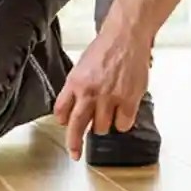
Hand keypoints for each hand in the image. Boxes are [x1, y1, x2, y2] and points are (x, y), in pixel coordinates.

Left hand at [53, 28, 151, 159]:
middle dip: (74, 143)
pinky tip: (124, 112)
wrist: (125, 37)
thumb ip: (75, 89)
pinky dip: (123, 123)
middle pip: (77, 126)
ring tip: (109, 113)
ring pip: (102, 128)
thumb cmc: (104, 49)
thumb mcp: (81, 66)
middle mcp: (90, 92)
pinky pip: (123, 124)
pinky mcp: (129, 100)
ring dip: (104, 126)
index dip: (63, 122)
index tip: (65, 128)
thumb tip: (69, 111)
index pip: (61, 111)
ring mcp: (110, 97)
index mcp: (75, 82)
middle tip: (75, 153)